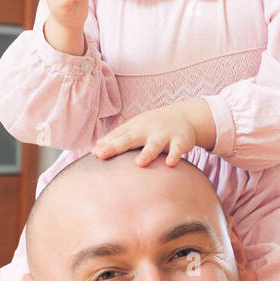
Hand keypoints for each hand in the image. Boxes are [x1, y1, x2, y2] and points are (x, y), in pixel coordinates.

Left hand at [93, 99, 212, 165]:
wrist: (184, 116)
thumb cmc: (152, 127)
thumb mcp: (135, 129)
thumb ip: (117, 139)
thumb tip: (95, 150)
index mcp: (134, 128)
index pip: (117, 137)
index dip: (106, 145)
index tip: (94, 154)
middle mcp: (147, 130)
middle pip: (130, 138)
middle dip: (116, 146)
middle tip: (102, 154)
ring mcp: (164, 135)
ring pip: (155, 145)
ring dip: (147, 153)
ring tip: (139, 163)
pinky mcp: (180, 141)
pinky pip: (177, 149)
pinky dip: (174, 155)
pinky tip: (170, 164)